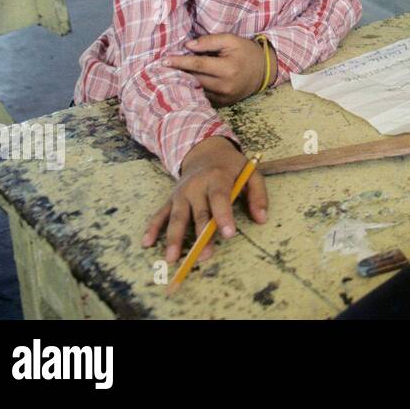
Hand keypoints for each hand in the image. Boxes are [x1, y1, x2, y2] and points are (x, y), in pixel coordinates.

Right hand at [142, 136, 268, 265]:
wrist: (206, 151)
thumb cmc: (232, 167)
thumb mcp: (250, 173)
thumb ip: (258, 195)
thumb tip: (262, 219)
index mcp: (217, 178)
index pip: (220, 199)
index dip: (224, 216)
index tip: (228, 234)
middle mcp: (196, 186)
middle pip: (198, 212)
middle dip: (201, 234)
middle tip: (205, 255)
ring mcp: (181, 194)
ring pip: (177, 217)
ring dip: (174, 238)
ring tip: (172, 258)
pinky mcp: (171, 199)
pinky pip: (160, 214)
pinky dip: (152, 228)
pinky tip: (146, 243)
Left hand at [164, 33, 274, 106]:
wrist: (264, 71)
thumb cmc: (246, 52)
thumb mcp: (231, 40)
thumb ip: (210, 41)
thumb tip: (187, 46)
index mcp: (228, 68)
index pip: (198, 64)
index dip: (180, 61)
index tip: (164, 59)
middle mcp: (225, 85)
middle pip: (194, 79)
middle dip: (177, 72)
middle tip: (161, 68)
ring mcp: (224, 97)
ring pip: (196, 90)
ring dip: (182, 83)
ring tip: (168, 76)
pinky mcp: (223, 103)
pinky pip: (203, 97)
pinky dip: (192, 90)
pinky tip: (183, 84)